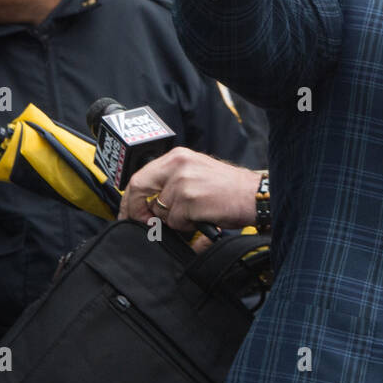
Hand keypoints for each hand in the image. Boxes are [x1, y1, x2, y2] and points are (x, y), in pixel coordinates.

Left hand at [119, 147, 259, 231]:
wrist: (254, 195)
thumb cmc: (230, 189)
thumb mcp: (196, 174)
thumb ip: (170, 183)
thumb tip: (146, 207)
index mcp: (178, 156)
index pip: (140, 176)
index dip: (130, 199)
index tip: (128, 213)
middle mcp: (178, 164)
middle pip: (140, 189)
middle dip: (138, 211)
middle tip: (145, 225)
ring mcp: (183, 182)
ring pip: (159, 210)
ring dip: (173, 220)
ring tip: (195, 214)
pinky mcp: (190, 200)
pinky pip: (175, 221)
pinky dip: (186, 226)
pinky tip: (202, 217)